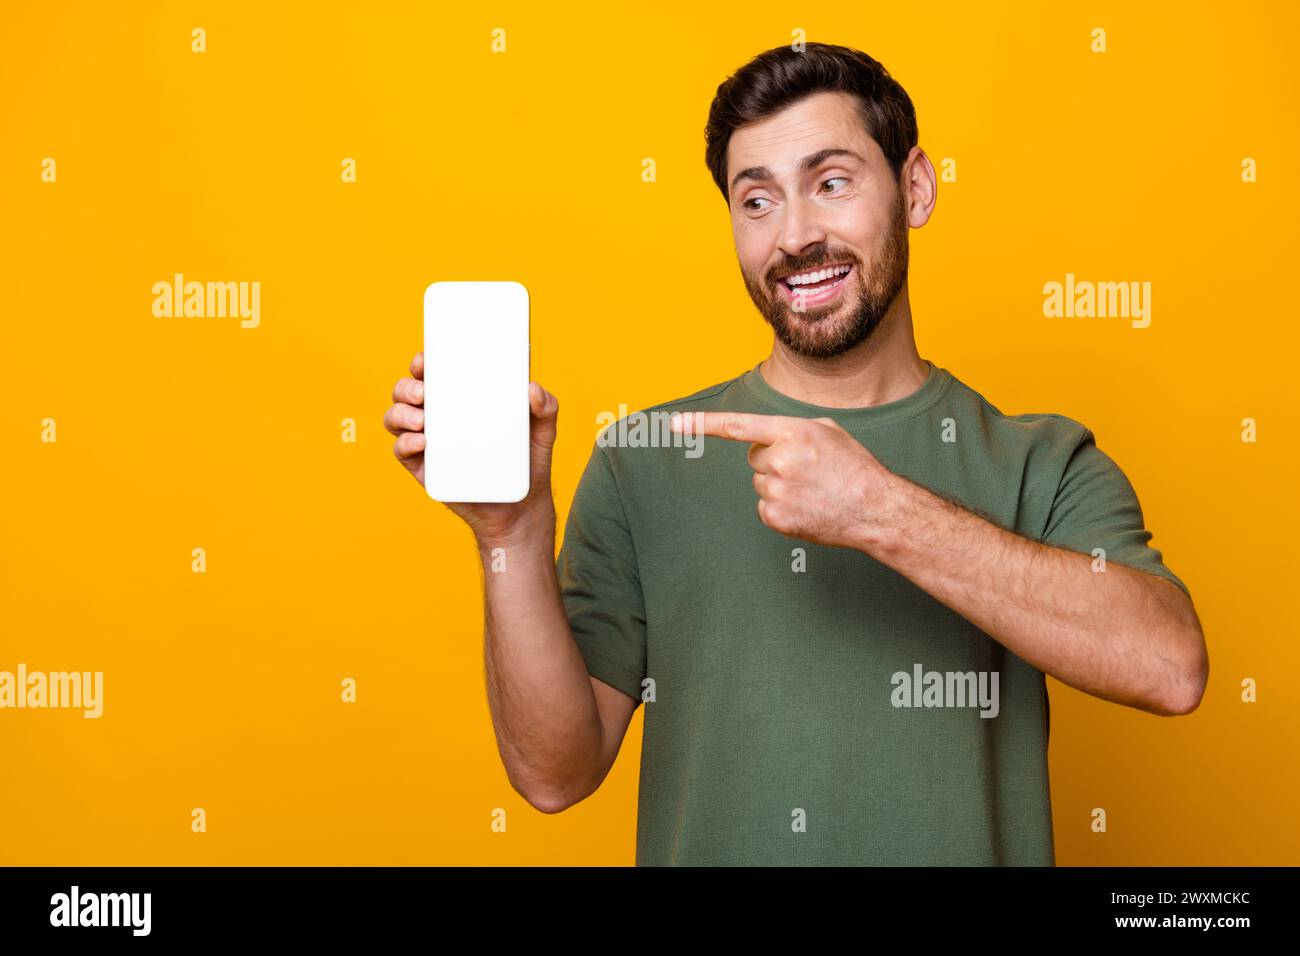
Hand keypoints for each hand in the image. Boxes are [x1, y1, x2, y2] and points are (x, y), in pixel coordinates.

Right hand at [385, 351, 559, 545]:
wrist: (519, 508)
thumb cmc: (527, 464)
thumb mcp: (542, 432)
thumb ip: (546, 407)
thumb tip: (533, 388)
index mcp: (462, 399)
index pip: (436, 373)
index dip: (424, 362)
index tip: (426, 358)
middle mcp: (440, 417)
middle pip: (408, 391)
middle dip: (408, 386)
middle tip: (424, 392)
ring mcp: (428, 442)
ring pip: (397, 417)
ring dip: (401, 412)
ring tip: (422, 420)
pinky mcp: (423, 467)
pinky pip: (401, 450)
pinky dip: (404, 442)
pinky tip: (422, 441)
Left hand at [671, 411, 898, 550]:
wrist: (875, 508)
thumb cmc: (854, 467)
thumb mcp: (828, 431)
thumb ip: (791, 428)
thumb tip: (765, 438)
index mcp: (792, 432)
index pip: (738, 426)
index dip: (703, 424)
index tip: (675, 423)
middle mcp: (780, 460)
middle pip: (754, 458)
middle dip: (773, 461)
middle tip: (806, 470)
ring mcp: (776, 491)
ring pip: (760, 483)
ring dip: (779, 485)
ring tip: (811, 489)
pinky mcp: (776, 517)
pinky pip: (765, 507)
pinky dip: (781, 508)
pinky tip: (807, 507)